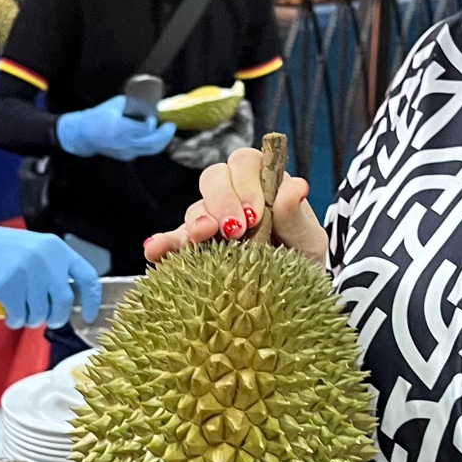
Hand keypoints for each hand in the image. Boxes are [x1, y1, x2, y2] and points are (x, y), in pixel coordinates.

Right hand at [0, 218, 100, 330]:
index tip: (89, 315)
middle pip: (64, 302)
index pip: (87, 277)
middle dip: (55, 317)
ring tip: (20, 311)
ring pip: (40, 313)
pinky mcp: (8, 286)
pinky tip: (8, 313)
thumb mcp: (33, 250)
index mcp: (56, 249)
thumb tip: (65, 300)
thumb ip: (52, 269)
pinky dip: (14, 320)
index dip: (92, 300)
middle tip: (44, 318)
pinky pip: (19, 316)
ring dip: (30, 319)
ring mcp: (27, 272)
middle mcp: (46, 259)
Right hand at [55, 96, 176, 161]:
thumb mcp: (116, 104)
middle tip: (171, 126)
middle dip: (165, 135)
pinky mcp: (127, 156)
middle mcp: (125, 143)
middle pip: (153, 143)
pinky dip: (152, 144)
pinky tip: (155, 136)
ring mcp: (127, 152)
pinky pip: (144, 151)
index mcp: (121, 129)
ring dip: (162, 141)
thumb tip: (151, 102)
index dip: (152, 124)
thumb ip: (134, 103)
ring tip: (167, 132)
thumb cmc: (99, 116)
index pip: (145, 130)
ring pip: (151, 150)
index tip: (152, 118)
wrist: (84, 135)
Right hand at [143, 147, 328, 264]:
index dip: (246, 182)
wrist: (294, 299)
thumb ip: (297, 215)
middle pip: (214, 178)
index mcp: (262, 184)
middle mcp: (233, 198)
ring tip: (202, 237)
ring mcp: (211, 223)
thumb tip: (296, 186)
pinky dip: (163, 243)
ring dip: (196, 221)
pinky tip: (154, 251)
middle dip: (222, 200)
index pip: (245, 162)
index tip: (256, 213)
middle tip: (235, 230)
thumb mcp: (307, 241)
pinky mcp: (194, 249)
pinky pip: (173, 241)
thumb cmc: (302, 261)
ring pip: (194, 208)